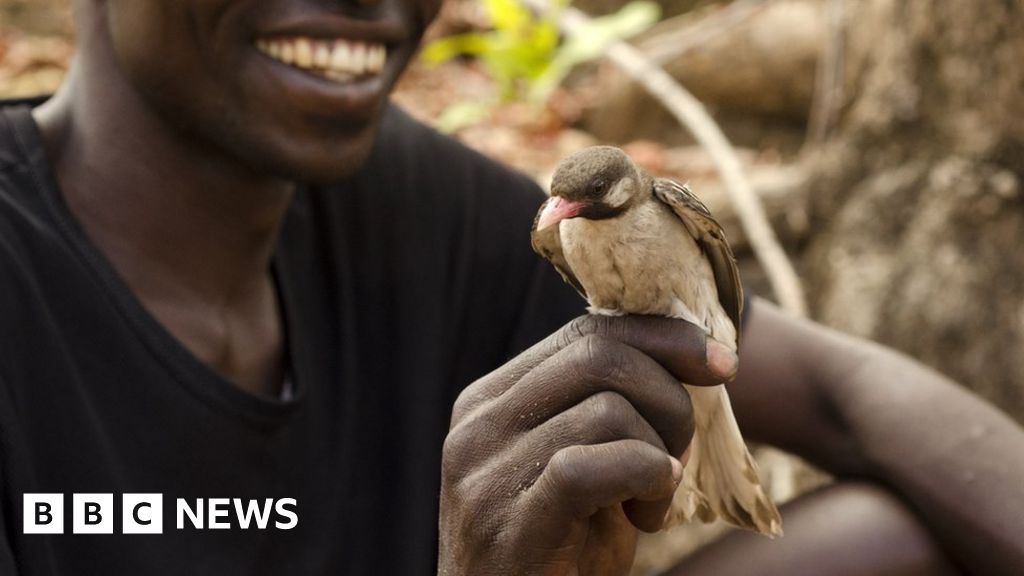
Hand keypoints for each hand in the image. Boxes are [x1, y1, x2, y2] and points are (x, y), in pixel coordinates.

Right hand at [438, 315, 738, 575]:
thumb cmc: (559, 552)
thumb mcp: (582, 466)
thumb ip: (605, 408)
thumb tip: (690, 350)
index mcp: (491, 400)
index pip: (585, 334)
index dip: (662, 338)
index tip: (723, 363)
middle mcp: (477, 425)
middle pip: (599, 357)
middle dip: (669, 399)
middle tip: (679, 457)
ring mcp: (484, 473)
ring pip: (608, 410)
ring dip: (658, 457)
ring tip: (649, 506)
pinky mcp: (508, 522)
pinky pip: (593, 467)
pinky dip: (643, 478)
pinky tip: (648, 514)